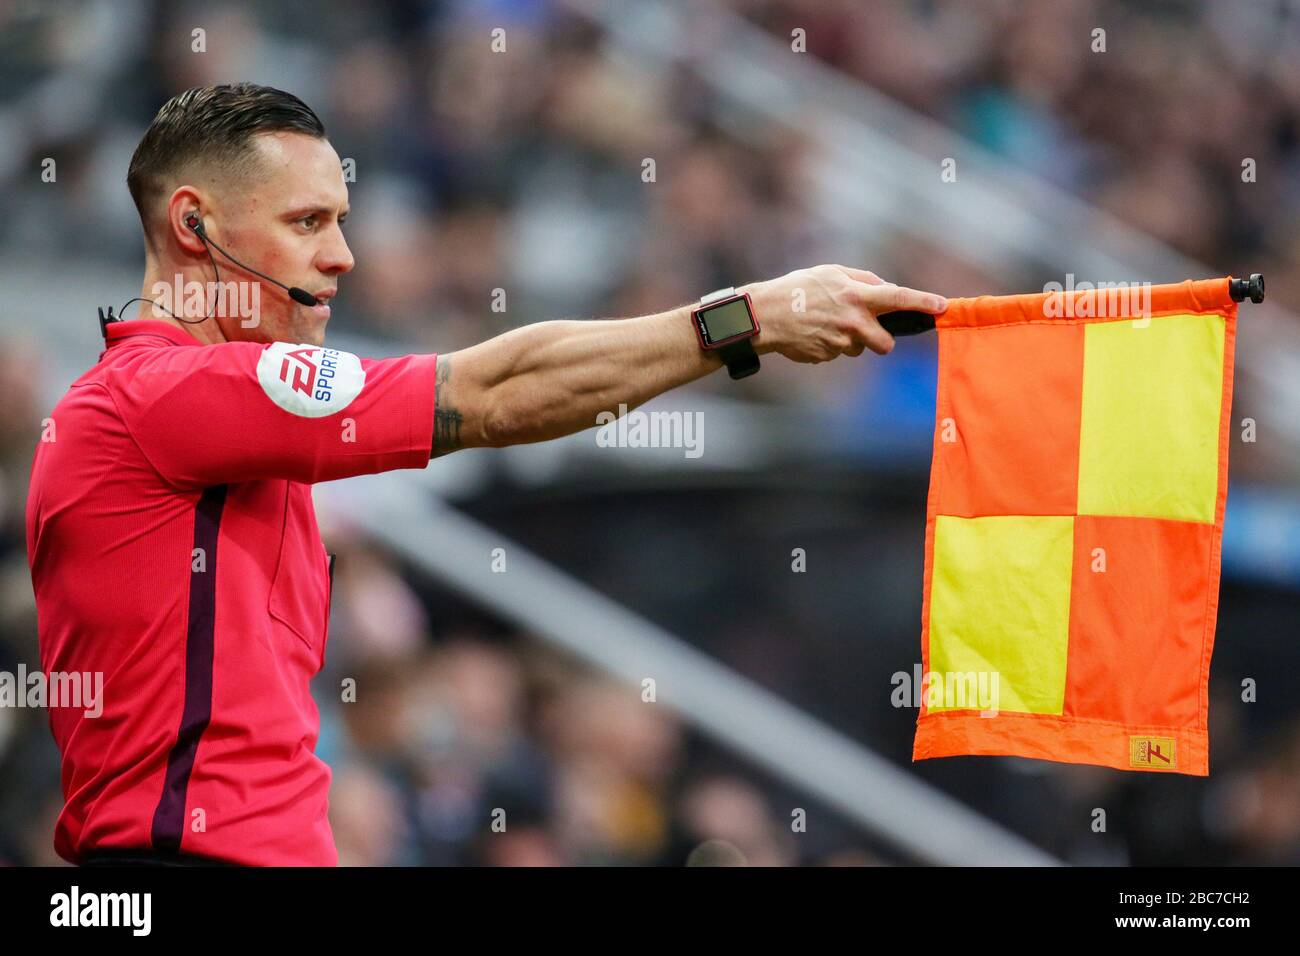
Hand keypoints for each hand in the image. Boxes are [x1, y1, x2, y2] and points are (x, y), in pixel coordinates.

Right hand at [740, 265, 946, 362]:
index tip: (943, 306)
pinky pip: (836, 353)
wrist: (764, 316)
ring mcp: (839, 343)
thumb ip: (862, 280)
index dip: (922, 302)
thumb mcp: (830, 272)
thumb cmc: (797, 288)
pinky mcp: (825, 356)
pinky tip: (811, 333)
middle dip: (881, 341)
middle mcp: (852, 322)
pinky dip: (828, 345)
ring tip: (824, 324)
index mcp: (856, 296)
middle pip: (885, 344)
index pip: (898, 298)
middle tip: (867, 330)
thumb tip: (884, 289)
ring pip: (858, 349)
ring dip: (849, 340)